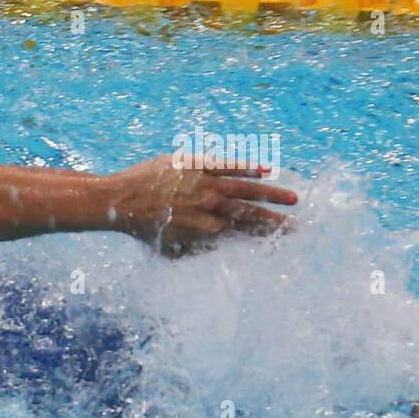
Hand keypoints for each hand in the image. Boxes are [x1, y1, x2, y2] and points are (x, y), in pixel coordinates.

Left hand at [109, 155, 297, 256]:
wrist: (120, 201)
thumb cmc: (142, 229)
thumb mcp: (171, 250)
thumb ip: (197, 251)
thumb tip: (218, 253)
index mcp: (206, 230)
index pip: (243, 234)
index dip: (264, 237)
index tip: (283, 241)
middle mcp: (210, 208)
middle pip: (251, 215)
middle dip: (277, 222)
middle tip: (299, 226)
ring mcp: (205, 184)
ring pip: (247, 188)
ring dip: (272, 194)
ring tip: (293, 200)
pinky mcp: (196, 164)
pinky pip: (228, 164)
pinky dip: (248, 166)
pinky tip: (268, 168)